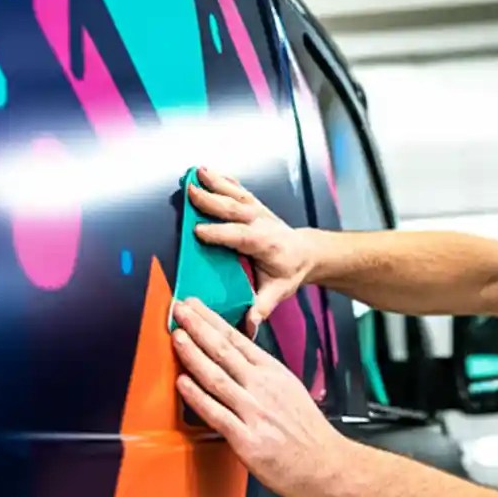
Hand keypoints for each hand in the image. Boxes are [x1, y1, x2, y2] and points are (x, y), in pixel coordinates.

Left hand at [170, 297, 357, 496]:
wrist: (326, 465)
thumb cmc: (307, 431)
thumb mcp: (288, 388)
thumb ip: (261, 373)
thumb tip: (234, 358)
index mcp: (272, 372)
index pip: (237, 339)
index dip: (212, 320)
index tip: (194, 306)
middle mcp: (263, 387)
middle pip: (225, 350)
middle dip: (198, 327)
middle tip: (180, 310)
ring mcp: (254, 411)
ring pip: (217, 377)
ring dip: (193, 355)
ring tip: (177, 337)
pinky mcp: (247, 439)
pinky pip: (217, 413)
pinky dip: (197, 397)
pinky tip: (182, 383)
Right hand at [189, 167, 314, 336]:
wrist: (306, 253)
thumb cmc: (289, 272)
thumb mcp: (278, 292)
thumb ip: (261, 307)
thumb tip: (249, 325)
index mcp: (266, 245)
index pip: (241, 237)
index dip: (221, 234)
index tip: (199, 231)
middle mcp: (262, 223)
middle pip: (235, 210)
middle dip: (213, 201)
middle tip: (191, 193)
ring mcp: (258, 212)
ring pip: (236, 195)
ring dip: (216, 183)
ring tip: (197, 173)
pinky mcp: (254, 205)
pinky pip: (238, 190)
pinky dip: (224, 179)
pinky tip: (208, 171)